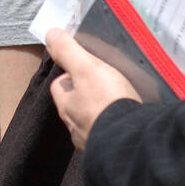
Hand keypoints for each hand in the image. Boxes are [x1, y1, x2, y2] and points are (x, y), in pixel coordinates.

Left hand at [45, 28, 141, 150]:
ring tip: (122, 101)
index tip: (86, 67)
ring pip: (95, 121)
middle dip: (88, 95)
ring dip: (104, 112)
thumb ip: (68, 51)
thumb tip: (50, 34)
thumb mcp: (87, 69)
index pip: (60, 85)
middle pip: (77, 104)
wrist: (134, 144)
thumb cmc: (107, 103)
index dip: (71, 74)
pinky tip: (132, 122)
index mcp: (67, 107)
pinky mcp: (114, 151)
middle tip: (107, 83)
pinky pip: (113, 135)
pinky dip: (119, 127)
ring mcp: (94, 141)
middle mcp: (76, 126)